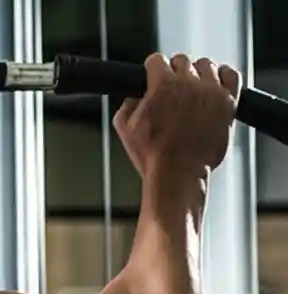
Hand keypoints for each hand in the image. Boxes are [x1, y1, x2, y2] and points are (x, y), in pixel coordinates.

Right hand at [114, 53, 239, 178]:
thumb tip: (134, 95)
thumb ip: (126, 104)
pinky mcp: (229, 102)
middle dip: (174, 71)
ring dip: (197, 73)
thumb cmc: (151, 155)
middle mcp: (188, 82)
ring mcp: (211, 91)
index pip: (156, 60)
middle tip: (172, 88)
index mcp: (161, 84)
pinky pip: (232, 75)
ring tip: (192, 90)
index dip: (152, 69)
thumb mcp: (123, 128)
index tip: (153, 78)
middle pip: (181, 60)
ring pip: (206, 65)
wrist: (178, 173)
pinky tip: (214, 86)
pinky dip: (223, 76)